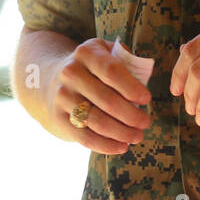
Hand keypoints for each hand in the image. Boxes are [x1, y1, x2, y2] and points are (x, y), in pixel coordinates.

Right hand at [45, 38, 151, 153]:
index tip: (146, 99)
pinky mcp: (59, 118)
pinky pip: (85, 137)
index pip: (111, 71)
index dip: (132, 88)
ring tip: (137, 136)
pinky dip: (106, 146)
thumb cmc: (92, 68)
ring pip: (97, 121)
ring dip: (122, 133)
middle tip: (146, 122)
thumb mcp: (106, 53)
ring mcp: (63, 97)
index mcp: (86, 53)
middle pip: (107, 100)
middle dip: (132, 116)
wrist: (53, 79)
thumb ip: (127, 61)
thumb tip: (143, 80)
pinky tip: (122, 147)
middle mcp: (71, 73)